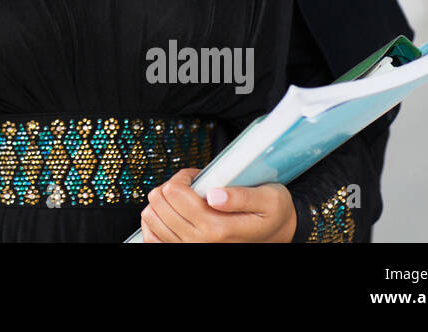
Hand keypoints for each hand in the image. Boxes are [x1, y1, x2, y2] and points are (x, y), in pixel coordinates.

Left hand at [139, 168, 295, 241]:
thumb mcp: (268, 198)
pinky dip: (155, 221)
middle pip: (160, 202)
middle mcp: (200, 241)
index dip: (183, 177)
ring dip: (163, 202)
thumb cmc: (272, 215)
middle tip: (192, 186)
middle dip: (173, 186)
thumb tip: (213, 194)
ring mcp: (190, 247)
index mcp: (218, 227)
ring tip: (184, 199)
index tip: (198, 177)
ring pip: (151, 217)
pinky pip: (151, 236)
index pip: (175, 192)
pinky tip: (169, 213)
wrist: (276, 235)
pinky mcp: (183, 249)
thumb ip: (241, 195)